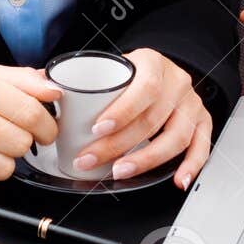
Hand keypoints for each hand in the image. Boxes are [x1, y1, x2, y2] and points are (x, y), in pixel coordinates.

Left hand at [68, 48, 211, 187]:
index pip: (143, 89)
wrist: (159, 70)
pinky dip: (192, 165)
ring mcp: (191, 104)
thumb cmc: (131, 73)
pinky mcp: (202, 121)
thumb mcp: (110, 65)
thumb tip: (41, 85)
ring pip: (176, 137)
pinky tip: (177, 180)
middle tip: (91, 158)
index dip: (122, 112)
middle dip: (119, 144)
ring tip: (120, 171)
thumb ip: (80, 76)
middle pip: (152, 119)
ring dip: (146, 159)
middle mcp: (177, 83)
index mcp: (154, 64)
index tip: (98, 129)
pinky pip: (202, 146)